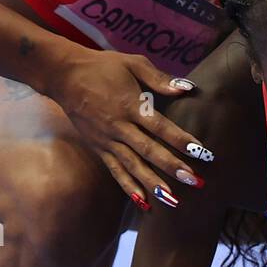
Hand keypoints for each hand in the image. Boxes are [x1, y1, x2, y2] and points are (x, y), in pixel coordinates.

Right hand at [42, 48, 211, 209]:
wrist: (64, 76)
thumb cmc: (102, 67)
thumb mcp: (132, 63)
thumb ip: (160, 78)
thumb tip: (187, 88)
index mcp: (130, 105)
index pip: (160, 127)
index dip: (181, 140)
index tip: (202, 152)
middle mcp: (119, 127)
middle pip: (149, 151)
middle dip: (173, 168)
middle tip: (195, 181)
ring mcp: (107, 140)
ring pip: (133, 166)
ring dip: (153, 184)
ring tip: (173, 201)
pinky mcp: (98, 148)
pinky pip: (115, 171)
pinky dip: (129, 187)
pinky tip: (144, 203)